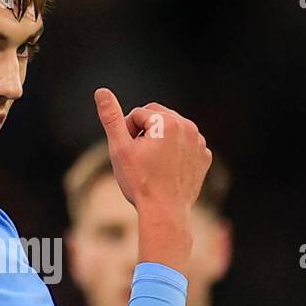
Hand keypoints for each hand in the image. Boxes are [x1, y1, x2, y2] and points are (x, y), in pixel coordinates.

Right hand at [93, 88, 211, 214]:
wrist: (165, 213)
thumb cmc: (140, 182)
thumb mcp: (119, 149)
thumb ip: (111, 118)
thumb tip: (101, 91)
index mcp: (167, 121)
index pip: (137, 114)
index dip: (128, 134)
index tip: (131, 154)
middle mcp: (188, 127)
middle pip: (156, 117)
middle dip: (144, 133)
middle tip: (140, 159)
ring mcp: (199, 142)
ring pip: (171, 130)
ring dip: (160, 141)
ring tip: (154, 165)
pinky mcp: (204, 156)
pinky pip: (185, 145)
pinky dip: (176, 153)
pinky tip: (168, 170)